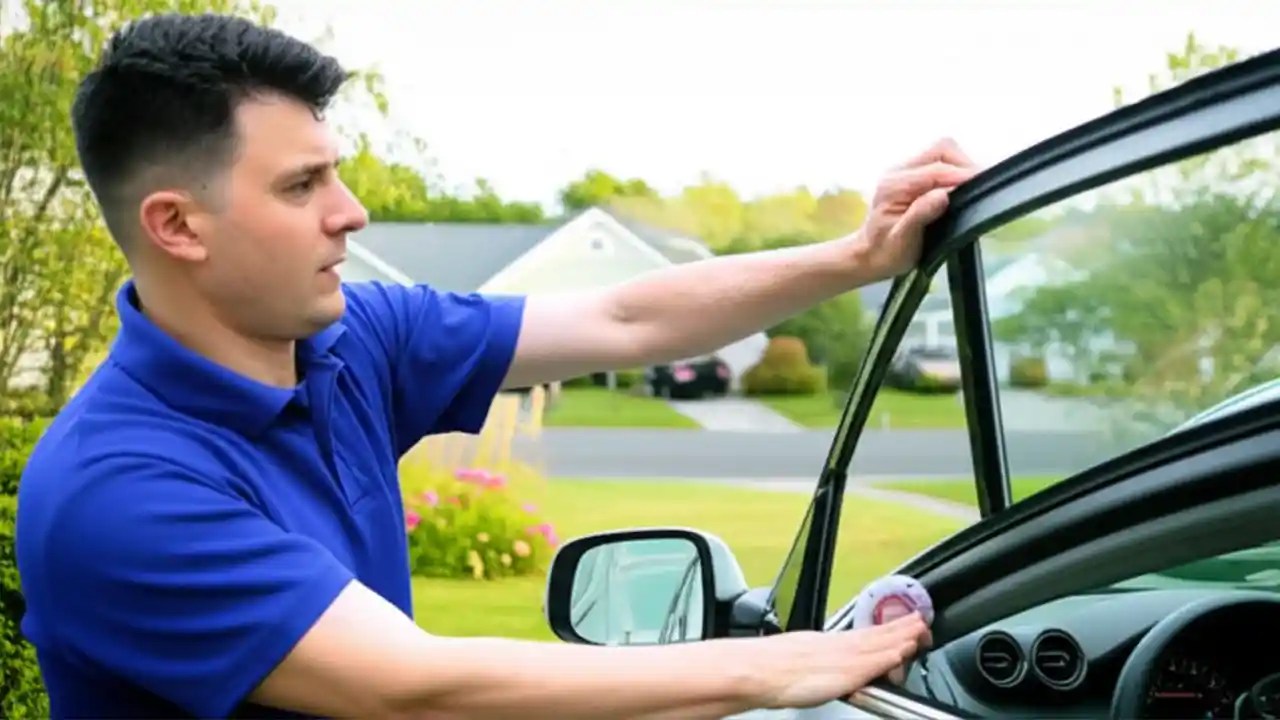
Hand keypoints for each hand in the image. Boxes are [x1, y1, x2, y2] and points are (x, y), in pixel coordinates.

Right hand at [753, 612, 931, 709]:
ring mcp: (841, 659)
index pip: (864, 634)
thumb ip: (817, 662)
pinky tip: (902, 653)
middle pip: (875, 635)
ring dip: (901, 638)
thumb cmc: (771, 670)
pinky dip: (887, 657)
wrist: (757, 670)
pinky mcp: (842, 673)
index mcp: (827, 644)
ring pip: (877, 646)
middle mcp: (837, 647)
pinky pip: (870, 663)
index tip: (903, 622)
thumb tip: (824, 669)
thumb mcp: (798, 658)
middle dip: (900, 628)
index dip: (886, 629)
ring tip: (919, 630)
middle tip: (922, 619)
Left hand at [852, 138, 978, 279]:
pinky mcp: (912, 174)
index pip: (936, 169)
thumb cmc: (886, 253)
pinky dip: (954, 171)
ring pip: (942, 152)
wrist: (869, 255)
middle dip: (964, 165)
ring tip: (973, 188)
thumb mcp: (902, 241)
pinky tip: (960, 188)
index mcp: (894, 185)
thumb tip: (943, 195)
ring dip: (961, 166)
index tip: (984, 183)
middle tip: (980, 186)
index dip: (963, 174)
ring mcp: (905, 170)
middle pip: (941, 149)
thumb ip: (920, 215)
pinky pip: (939, 161)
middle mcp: (898, 171)